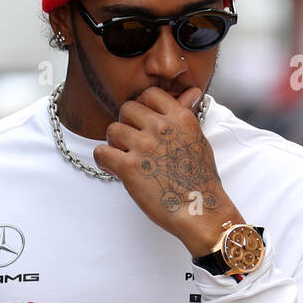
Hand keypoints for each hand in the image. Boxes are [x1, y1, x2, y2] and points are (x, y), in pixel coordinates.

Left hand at [93, 86, 243, 256]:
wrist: (200, 210)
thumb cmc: (201, 180)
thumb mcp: (198, 140)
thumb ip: (186, 116)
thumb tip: (191, 92)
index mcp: (180, 119)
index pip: (150, 94)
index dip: (142, 107)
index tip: (142, 122)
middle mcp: (161, 128)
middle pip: (127, 109)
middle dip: (126, 124)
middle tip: (130, 142)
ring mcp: (144, 146)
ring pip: (112, 129)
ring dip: (114, 144)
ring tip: (124, 157)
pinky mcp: (129, 167)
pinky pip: (101, 152)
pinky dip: (104, 161)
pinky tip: (114, 169)